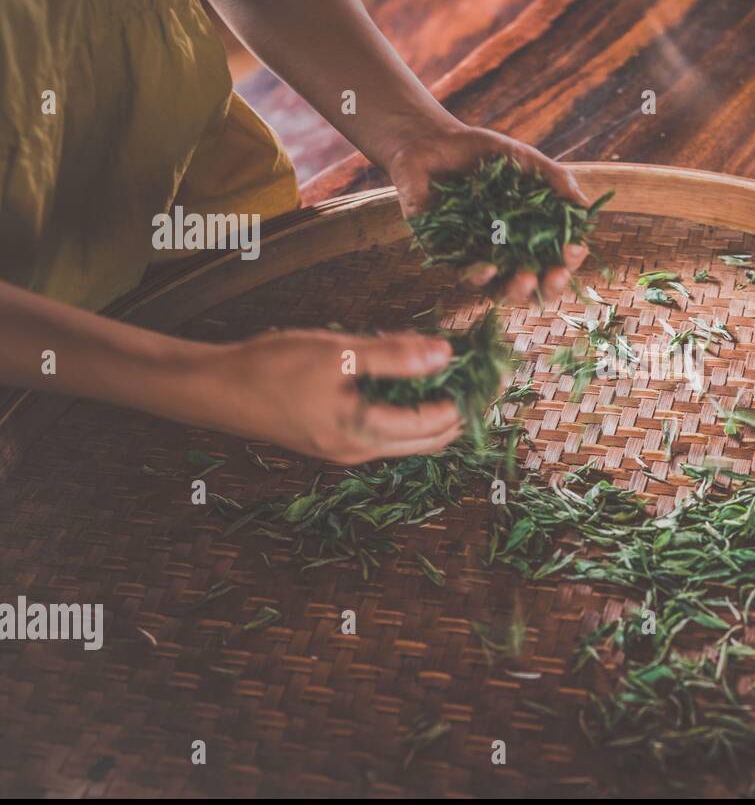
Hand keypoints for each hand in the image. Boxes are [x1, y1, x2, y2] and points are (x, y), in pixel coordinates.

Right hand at [204, 328, 462, 464]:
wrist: (212, 388)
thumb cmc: (268, 368)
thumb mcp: (336, 353)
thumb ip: (392, 355)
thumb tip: (445, 355)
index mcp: (362, 434)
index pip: (434, 424)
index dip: (467, 399)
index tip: (493, 375)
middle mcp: (358, 450)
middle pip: (428, 440)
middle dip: (461, 412)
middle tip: (486, 381)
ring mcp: (344, 448)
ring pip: (408, 437)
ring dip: (437, 413)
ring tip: (459, 380)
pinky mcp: (333, 437)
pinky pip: (386, 429)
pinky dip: (408, 409)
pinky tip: (412, 381)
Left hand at [385, 123, 590, 303]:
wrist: (430, 141)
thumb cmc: (481, 153)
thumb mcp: (523, 160)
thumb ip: (555, 179)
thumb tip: (585, 207)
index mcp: (529, 234)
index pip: (556, 258)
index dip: (569, 260)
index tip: (574, 249)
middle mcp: (505, 253)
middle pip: (533, 284)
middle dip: (547, 285)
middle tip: (554, 275)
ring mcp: (476, 257)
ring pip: (499, 288)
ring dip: (515, 289)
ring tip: (526, 279)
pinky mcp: (446, 256)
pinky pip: (463, 274)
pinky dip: (478, 274)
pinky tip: (488, 267)